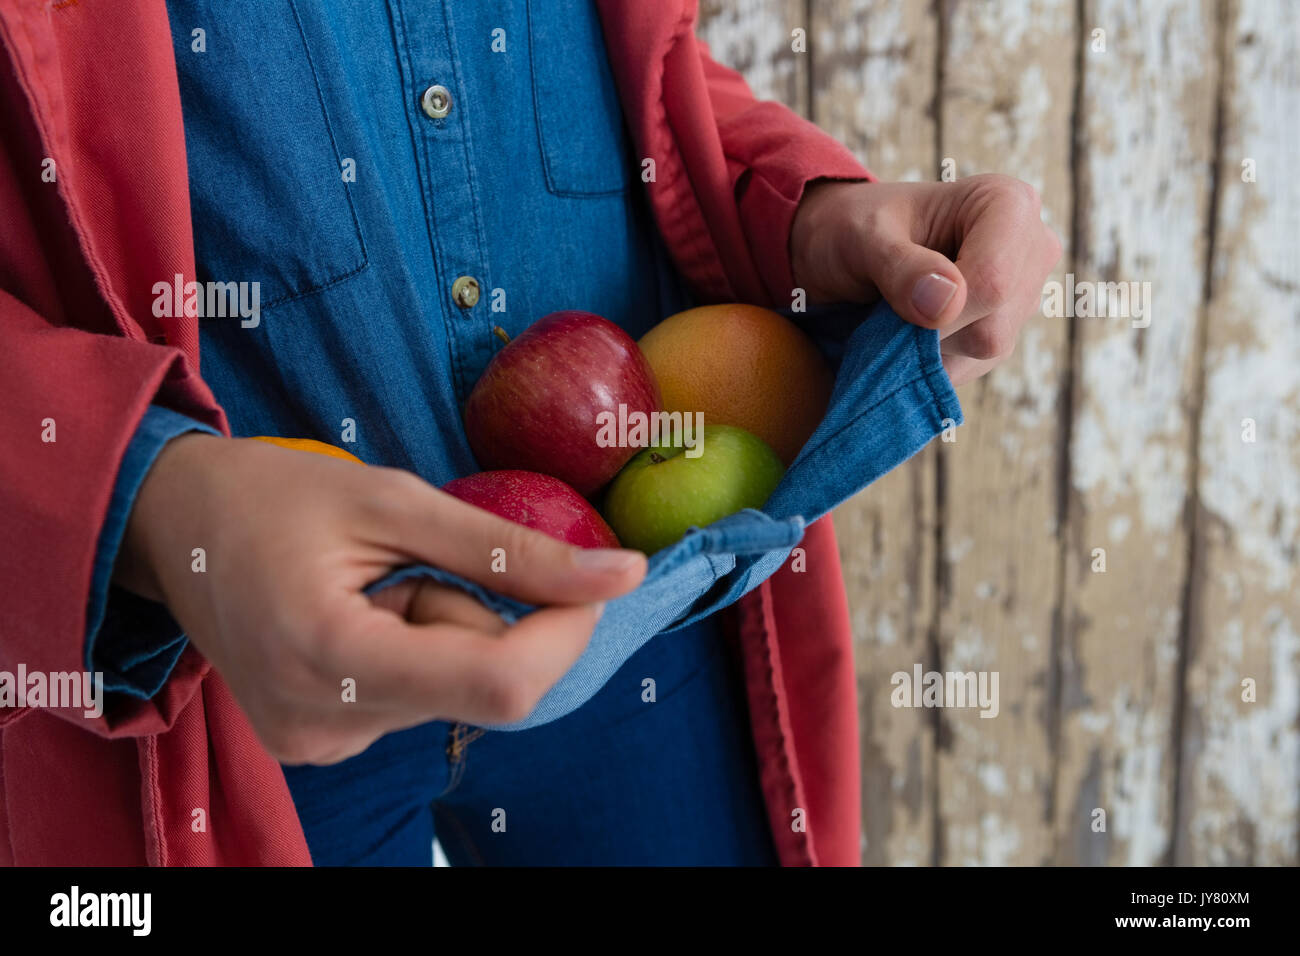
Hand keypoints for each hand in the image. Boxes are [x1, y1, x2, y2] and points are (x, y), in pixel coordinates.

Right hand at [115, 434, 645, 763]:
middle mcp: (323, 726)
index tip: (578, 579)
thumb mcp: (399, 501)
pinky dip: (415, 654)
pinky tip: (358, 619)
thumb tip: (624, 575)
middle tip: (415, 566)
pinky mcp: (317, 745)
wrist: (171, 522)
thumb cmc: (275, 494)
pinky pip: (418, 702)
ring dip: (442, 632)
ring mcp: (316, 745)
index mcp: (332, 658)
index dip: (564, 632)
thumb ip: (514, 549)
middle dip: (481, 618)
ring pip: (454, 694)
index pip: (501, 683)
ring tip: (371, 588)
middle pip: (483, 689)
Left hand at [790, 175, 1062, 385]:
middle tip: (887, 306)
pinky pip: (975, 367)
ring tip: (898, 310)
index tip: (892, 310)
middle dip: (932, 331)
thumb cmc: (856, 229)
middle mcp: (1031, 248)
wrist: (852, 248)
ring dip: (930, 346)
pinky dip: (933, 360)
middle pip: (994, 326)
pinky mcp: (1006, 331)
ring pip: (988, 351)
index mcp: (1007, 203)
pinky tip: (910, 329)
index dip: (940, 314)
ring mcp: (1023, 294)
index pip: (993, 281)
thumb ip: (900, 266)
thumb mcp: (863, 237)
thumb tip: (947, 303)